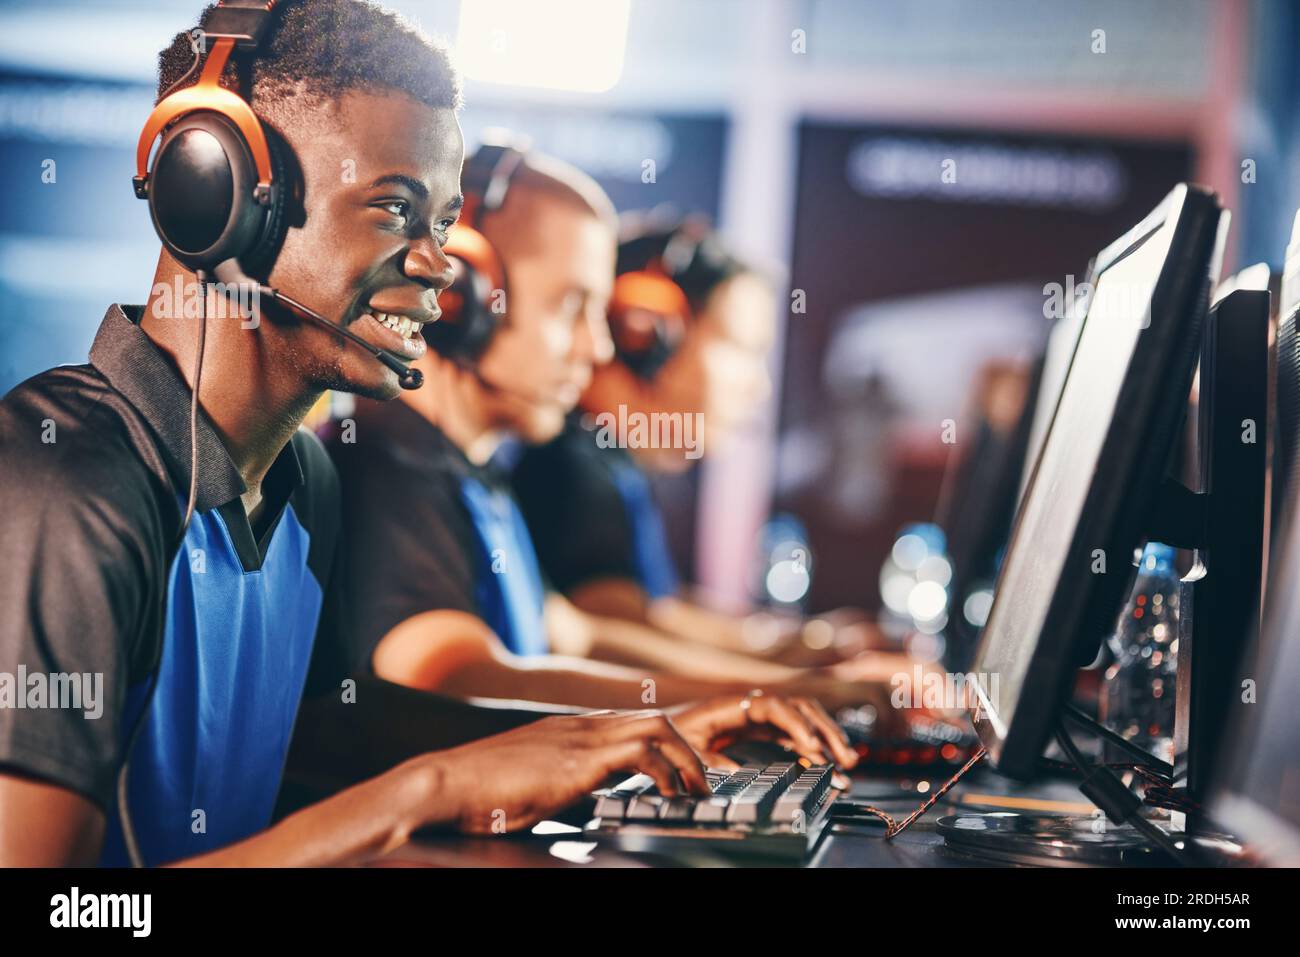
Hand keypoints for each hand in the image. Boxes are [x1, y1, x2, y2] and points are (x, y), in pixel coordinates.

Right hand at [433, 711, 708, 833]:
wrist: (444, 784)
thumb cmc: (479, 793)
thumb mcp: (534, 784)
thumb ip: (563, 783)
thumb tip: (582, 801)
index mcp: (570, 730)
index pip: (633, 724)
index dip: (668, 748)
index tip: (687, 775)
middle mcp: (581, 726)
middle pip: (654, 718)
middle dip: (689, 750)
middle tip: (703, 783)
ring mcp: (581, 738)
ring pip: (656, 727)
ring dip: (687, 760)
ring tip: (697, 791)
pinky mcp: (578, 760)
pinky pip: (641, 752)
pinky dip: (666, 772)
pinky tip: (669, 796)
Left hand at [667, 692, 858, 769]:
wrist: (660, 731)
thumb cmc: (671, 735)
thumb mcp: (687, 749)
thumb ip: (712, 760)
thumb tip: (740, 772)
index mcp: (732, 705)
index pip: (773, 705)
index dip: (795, 723)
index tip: (811, 745)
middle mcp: (751, 707)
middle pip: (798, 709)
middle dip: (825, 730)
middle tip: (845, 757)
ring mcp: (759, 718)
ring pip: (803, 720)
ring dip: (827, 738)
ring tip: (848, 762)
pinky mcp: (762, 732)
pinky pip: (794, 736)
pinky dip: (814, 748)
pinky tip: (829, 765)